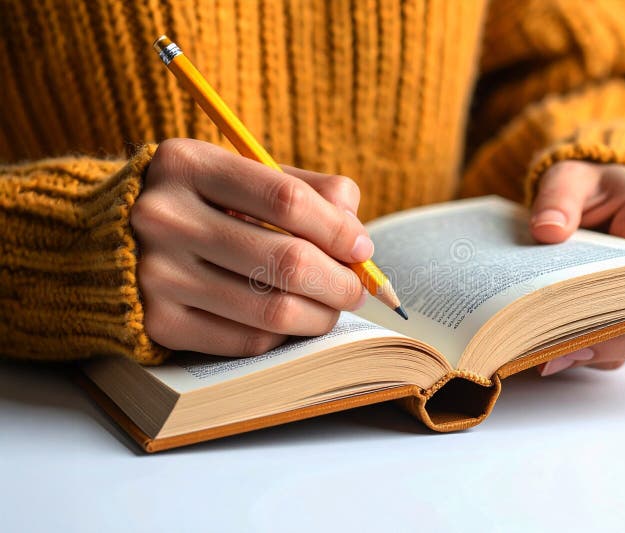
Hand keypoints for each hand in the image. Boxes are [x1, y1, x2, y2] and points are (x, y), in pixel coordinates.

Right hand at [132, 139, 370, 355]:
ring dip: (321, 316)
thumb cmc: (202, 204)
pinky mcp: (159, 322)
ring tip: (332, 308)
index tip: (362, 249)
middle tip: (357, 290)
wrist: (111, 240)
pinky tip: (289, 320)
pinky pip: (248, 339)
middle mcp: (164, 217)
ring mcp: (157, 274)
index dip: (339, 230)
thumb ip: (306, 188)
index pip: (287, 200)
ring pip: (273, 309)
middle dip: (340, 282)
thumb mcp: (241, 174)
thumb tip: (357, 234)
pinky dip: (283, 334)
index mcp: (188, 165)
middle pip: (288, 261)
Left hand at [529, 160, 624, 375]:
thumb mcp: (570, 177)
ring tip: (535, 355)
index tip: (587, 329)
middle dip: (600, 346)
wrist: (590, 194)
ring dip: (583, 353)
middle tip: (549, 357)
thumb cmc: (587, 184)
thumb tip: (546, 230)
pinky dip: (572, 350)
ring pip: (623, 344)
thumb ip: (559, 197)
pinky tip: (535, 349)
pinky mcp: (614, 316)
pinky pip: (601, 344)